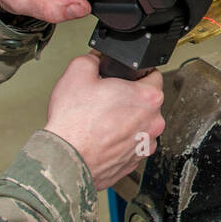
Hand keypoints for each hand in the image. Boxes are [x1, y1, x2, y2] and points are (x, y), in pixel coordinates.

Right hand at [44, 54, 165, 189]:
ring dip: (126, 122)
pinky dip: (120, 141)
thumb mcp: (78, 72)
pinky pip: (131, 145)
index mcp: (148, 97)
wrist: (66, 159)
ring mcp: (145, 145)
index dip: (137, 73)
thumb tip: (97, 58)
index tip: (125, 77)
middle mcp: (153, 123)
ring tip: (101, 121)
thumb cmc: (74, 123)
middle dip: (129, 99)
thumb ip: (94, 58)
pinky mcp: (134, 162)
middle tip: (106, 99)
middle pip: (147, 103)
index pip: (154, 75)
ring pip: (140, 126)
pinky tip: (102, 138)